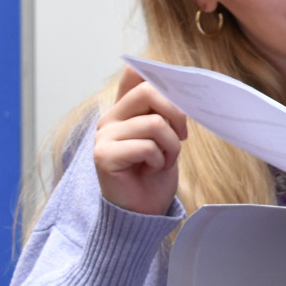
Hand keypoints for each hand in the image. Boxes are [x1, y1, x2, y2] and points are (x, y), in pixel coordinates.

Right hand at [93, 68, 187, 216]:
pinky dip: (159, 161)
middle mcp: (110, 118)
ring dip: (170, 147)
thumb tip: (179, 86)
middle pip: (149, 91)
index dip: (157, 75)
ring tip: (163, 161)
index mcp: (124, 109)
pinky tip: (151, 171)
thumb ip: (164, 110)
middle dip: (176, 114)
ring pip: (154, 123)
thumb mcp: (166, 135)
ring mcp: (104, 136)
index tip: (177, 92)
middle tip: (181, 136)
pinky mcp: (104, 156)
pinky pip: (146, 146)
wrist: (144, 211)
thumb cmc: (156, 172)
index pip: (133, 74)